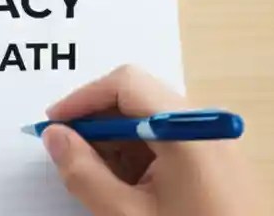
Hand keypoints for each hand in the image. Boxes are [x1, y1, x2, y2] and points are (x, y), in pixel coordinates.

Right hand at [42, 66, 258, 215]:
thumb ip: (84, 174)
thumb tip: (55, 137)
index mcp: (185, 129)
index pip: (126, 83)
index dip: (83, 99)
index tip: (53, 126)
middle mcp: (205, 124)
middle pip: (139, 99)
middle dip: (98, 124)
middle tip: (68, 155)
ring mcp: (216, 142)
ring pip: (152, 121)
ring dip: (118, 144)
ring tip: (100, 184)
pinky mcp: (220, 161)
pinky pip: (171, 141)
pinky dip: (141, 157)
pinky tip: (129, 191)